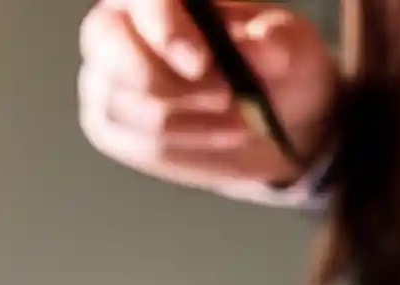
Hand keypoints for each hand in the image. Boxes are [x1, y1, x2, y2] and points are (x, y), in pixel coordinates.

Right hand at [77, 0, 339, 192]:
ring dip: (185, 118)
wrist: (276, 120)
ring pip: (121, 101)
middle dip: (163, 80)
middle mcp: (121, 29)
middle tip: (224, 96)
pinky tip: (221, 136)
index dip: (162, 26)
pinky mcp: (110, 124)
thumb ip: (277, 43)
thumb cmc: (275, 67)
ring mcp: (108, 79)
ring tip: (239, 119)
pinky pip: (132, 138)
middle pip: (107, 45)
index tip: (202, 62)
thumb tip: (258, 44)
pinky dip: (184, 142)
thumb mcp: (292, 48)